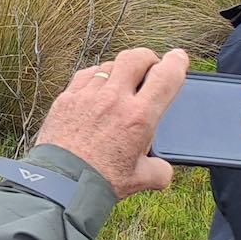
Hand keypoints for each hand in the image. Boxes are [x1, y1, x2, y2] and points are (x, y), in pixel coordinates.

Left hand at [35, 48, 188, 199]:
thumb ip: (160, 169)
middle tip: (151, 67)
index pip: (166, 77)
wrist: (61, 182)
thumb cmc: (101, 180)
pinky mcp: (66, 97)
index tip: (180, 57)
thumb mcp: (142, 178)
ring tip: (123, 83)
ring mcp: (87, 95)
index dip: (177, 62)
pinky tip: (98, 88)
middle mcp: (114, 99)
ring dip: (120, 70)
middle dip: (147, 58)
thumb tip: (162, 168)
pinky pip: (85, 75)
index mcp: (139, 117)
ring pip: (109, 65)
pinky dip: (96, 77)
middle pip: (135, 58)